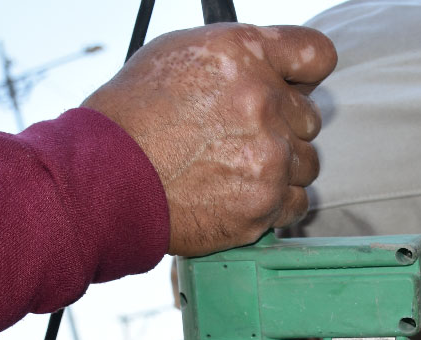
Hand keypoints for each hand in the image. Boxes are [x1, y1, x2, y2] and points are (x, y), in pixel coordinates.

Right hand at [83, 24, 336, 256]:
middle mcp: (264, 102)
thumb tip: (279, 68)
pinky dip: (271, 205)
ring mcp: (268, 158)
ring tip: (232, 170)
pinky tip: (237, 196)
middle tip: (238, 139)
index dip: (304, 74)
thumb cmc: (133, 115)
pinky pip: (294, 204)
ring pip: (306, 164)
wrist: (104, 177)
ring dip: (279, 168)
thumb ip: (241, 57)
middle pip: (309, 117)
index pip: (316, 54)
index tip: (295, 87)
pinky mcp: (263, 206)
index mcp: (244, 54)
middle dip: (281, 128)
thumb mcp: (179, 54)